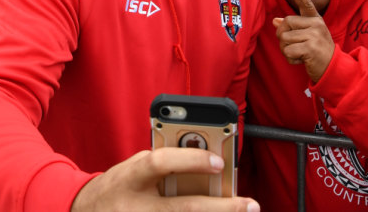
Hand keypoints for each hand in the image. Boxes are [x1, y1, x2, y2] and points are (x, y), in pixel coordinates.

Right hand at [70, 147, 258, 211]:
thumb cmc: (118, 186)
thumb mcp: (134, 168)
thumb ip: (164, 164)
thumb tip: (204, 163)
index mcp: (129, 179)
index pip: (159, 164)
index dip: (189, 160)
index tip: (219, 162)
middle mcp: (133, 208)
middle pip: (182, 209)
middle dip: (221, 208)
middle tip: (249, 205)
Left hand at [272, 0, 334, 82]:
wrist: (332, 68)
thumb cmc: (317, 52)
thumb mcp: (307, 37)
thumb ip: (292, 28)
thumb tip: (275, 21)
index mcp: (315, 20)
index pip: (306, 4)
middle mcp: (316, 24)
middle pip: (286, 23)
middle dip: (282, 36)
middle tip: (291, 46)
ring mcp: (314, 35)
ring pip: (284, 39)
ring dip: (286, 50)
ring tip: (299, 54)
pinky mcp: (310, 48)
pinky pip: (288, 51)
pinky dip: (290, 59)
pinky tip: (301, 60)